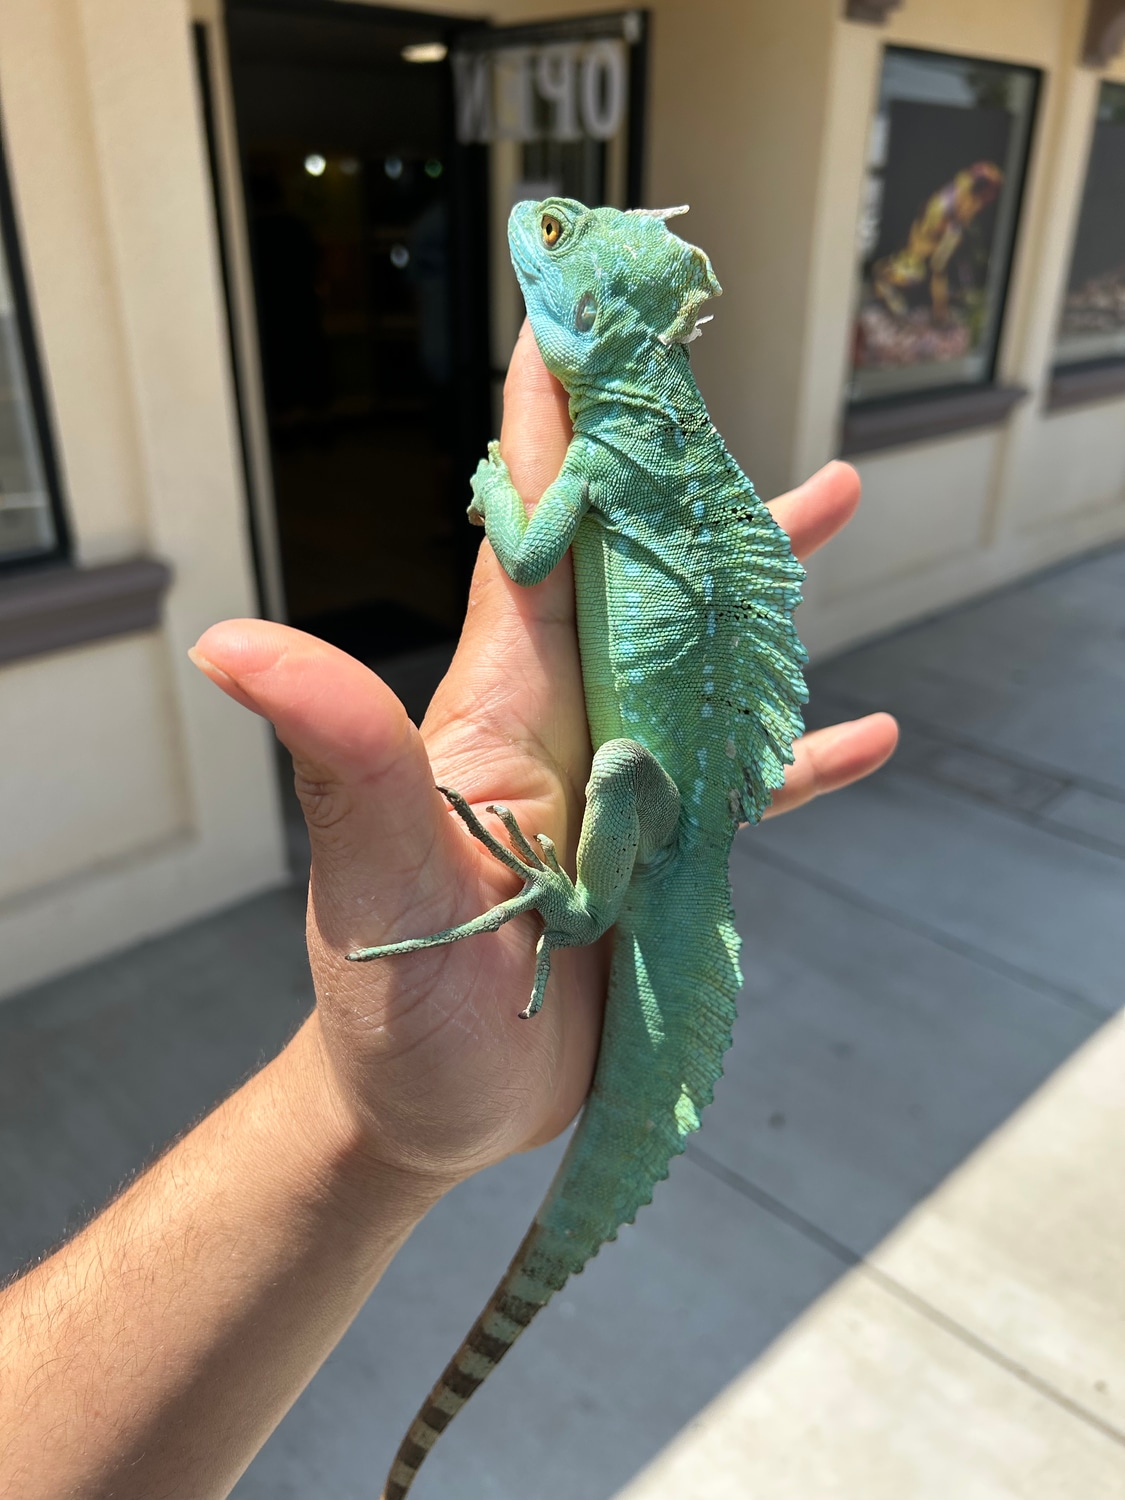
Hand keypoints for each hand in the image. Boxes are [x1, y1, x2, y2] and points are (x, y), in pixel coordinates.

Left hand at [190, 322, 896, 1194]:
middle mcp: (570, 720)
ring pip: (703, 658)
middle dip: (676, 474)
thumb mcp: (372, 875)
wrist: (430, 1100)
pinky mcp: (662, 858)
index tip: (576, 321)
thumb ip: (340, 757)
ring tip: (836, 500)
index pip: (532, 533)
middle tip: (716, 385)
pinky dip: (801, 756)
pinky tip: (867, 732)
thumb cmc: (388, 994)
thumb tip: (229, 643)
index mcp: (507, 701)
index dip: (550, 428)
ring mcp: (621, 785)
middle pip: (636, 572)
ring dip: (763, 587)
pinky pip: (745, 787)